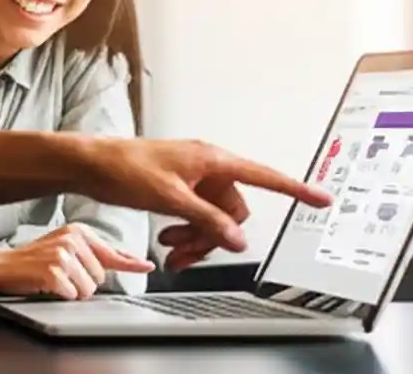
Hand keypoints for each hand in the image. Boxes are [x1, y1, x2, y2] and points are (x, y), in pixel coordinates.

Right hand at [0, 224, 153, 300]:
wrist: (3, 266)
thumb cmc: (34, 260)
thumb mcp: (66, 248)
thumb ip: (95, 254)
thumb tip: (127, 260)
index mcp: (78, 232)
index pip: (111, 252)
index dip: (131, 262)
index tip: (148, 265)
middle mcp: (73, 239)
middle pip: (100, 277)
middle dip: (83, 283)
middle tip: (62, 275)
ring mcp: (63, 254)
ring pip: (88, 288)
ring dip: (73, 291)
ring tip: (54, 280)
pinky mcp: (54, 270)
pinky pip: (72, 294)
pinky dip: (61, 295)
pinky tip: (47, 285)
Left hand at [80, 139, 332, 268]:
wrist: (92, 165)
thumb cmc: (125, 168)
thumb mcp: (171, 199)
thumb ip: (208, 220)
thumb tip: (238, 239)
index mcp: (213, 160)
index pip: (264, 176)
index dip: (295, 190)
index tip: (320, 199)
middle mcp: (208, 167)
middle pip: (233, 210)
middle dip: (215, 235)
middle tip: (188, 252)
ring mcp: (194, 178)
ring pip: (214, 217)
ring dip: (198, 237)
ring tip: (173, 250)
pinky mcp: (179, 188)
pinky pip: (197, 216)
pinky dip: (187, 232)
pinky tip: (169, 241)